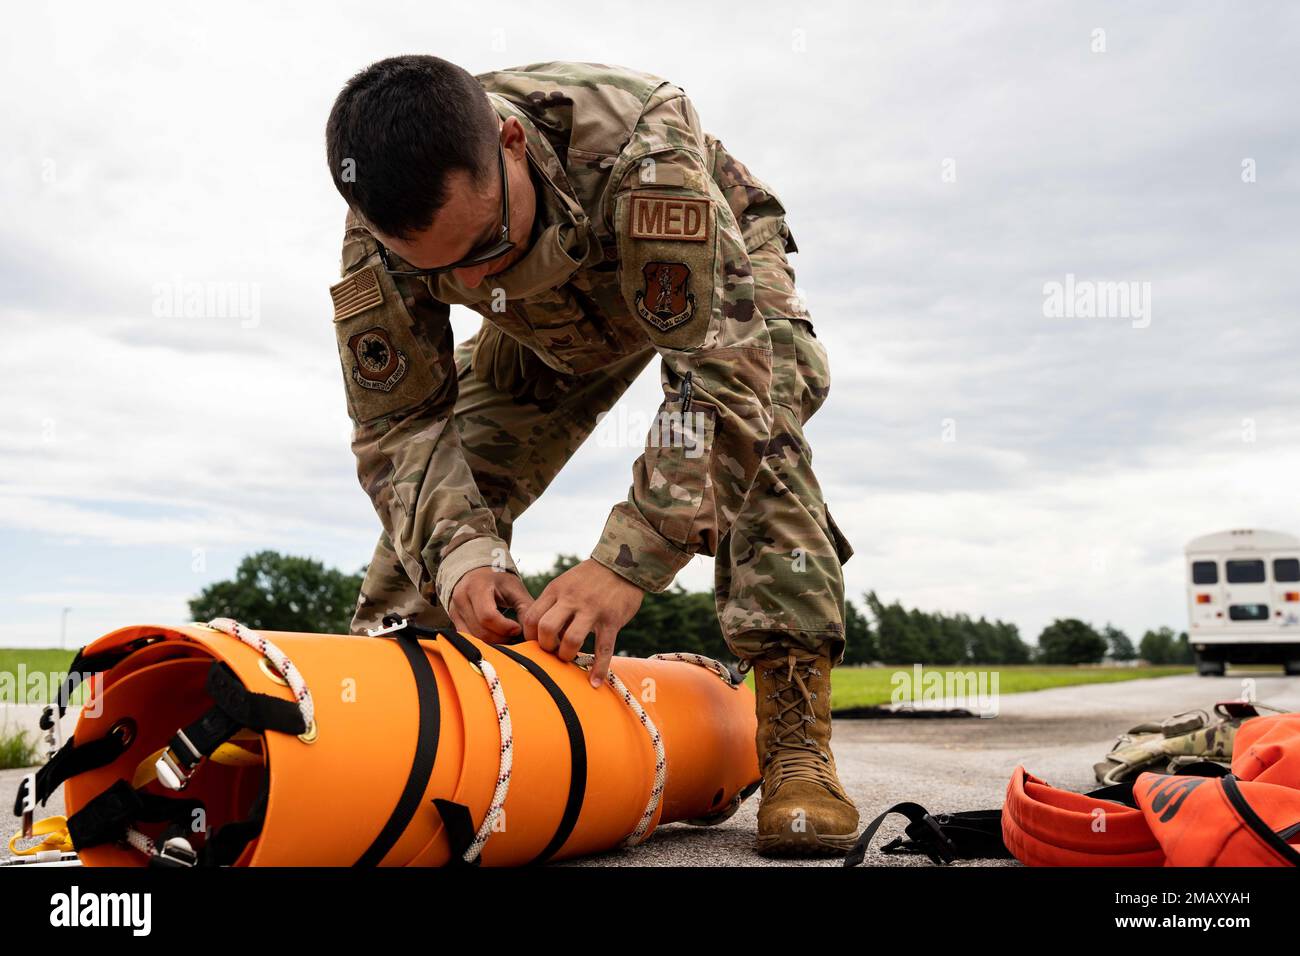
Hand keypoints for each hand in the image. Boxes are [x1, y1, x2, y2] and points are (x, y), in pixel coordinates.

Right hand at [448, 566, 534, 642]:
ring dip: (492, 643)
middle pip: (480, 631)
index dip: (505, 628)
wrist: (476, 571)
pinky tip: (495, 637)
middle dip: (501, 638)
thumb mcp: (515, 587)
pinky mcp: (453, 619)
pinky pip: (467, 638)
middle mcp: (461, 598)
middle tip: (514, 636)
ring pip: (473, 638)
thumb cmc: (498, 579)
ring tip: (506, 637)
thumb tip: (532, 631)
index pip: (488, 616)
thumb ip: (526, 607)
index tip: (518, 629)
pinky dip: (482, 642)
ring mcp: (454, 609)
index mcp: (477, 586)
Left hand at [523, 559, 644, 686]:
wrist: (623, 563)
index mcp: (556, 589)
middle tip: (551, 651)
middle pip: (547, 629)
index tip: (536, 643)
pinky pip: (603, 649)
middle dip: (546, 647)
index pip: (531, 616)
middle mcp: (572, 599)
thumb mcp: (566, 582)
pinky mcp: (612, 620)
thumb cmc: (590, 578)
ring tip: (569, 658)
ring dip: (567, 655)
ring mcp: (592, 610)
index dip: (529, 636)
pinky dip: (598, 668)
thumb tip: (542, 632)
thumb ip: (553, 603)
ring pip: (572, 640)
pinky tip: (594, 682)